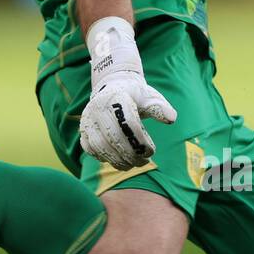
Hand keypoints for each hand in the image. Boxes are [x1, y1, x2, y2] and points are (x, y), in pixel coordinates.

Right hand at [78, 19, 176, 169]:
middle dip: (131, 155)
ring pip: (101, 147)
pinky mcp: (83, 130)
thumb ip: (160, 107)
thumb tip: (171, 118)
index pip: (128, 123)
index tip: (151, 151)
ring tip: (134, 164)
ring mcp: (87, 119)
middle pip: (114, 138)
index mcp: (115, 97)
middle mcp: (97, 107)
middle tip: (144, 161)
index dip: (140, 141)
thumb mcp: (150, 97)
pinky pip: (91, 150)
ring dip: (119, 161)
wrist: (114, 88)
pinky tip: (120, 160)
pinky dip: (105, 159)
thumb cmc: (136, 96)